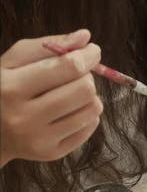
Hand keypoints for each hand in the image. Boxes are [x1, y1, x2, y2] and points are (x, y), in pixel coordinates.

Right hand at [0, 30, 102, 166]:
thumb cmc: (4, 87)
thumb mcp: (14, 61)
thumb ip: (49, 45)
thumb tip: (85, 38)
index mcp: (11, 88)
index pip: (67, 67)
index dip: (88, 55)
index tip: (92, 51)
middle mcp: (23, 118)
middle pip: (85, 89)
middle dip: (86, 76)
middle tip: (75, 75)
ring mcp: (38, 139)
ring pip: (92, 109)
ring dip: (89, 96)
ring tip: (70, 93)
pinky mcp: (51, 153)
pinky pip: (90, 127)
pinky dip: (86, 114)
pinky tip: (68, 111)